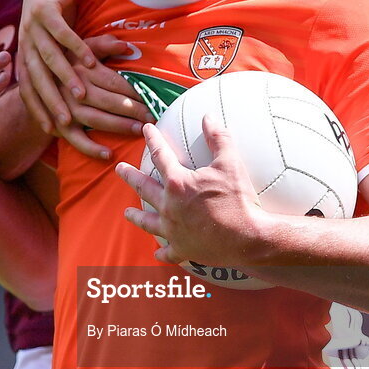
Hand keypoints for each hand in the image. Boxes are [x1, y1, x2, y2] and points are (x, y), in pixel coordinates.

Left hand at [17, 0, 95, 133]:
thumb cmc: (57, 16)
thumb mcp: (55, 45)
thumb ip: (59, 69)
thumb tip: (71, 101)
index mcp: (25, 55)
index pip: (28, 89)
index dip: (38, 109)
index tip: (53, 131)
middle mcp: (24, 43)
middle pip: (37, 78)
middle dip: (51, 101)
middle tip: (66, 123)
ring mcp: (32, 25)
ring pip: (49, 57)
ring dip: (65, 77)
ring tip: (82, 95)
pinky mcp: (44, 9)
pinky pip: (62, 33)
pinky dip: (77, 48)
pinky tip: (93, 62)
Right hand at [52, 36, 151, 159]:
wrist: (35, 77)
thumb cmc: (67, 60)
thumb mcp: (82, 47)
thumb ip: (105, 45)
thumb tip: (127, 46)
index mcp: (82, 69)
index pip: (113, 81)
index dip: (134, 91)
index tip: (150, 97)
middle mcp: (73, 89)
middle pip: (108, 101)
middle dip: (132, 110)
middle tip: (151, 117)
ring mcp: (65, 108)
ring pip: (95, 119)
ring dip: (118, 126)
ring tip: (138, 130)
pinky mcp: (58, 125)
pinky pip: (75, 139)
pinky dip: (91, 148)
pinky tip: (108, 154)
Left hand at [116, 114, 266, 267]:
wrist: (248, 238)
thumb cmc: (239, 200)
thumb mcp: (230, 163)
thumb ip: (218, 138)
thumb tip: (208, 116)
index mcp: (177, 183)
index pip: (160, 155)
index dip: (153, 140)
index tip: (146, 129)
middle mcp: (169, 207)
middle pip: (144, 188)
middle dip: (130, 176)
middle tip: (119, 169)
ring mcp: (173, 230)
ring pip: (148, 222)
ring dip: (136, 216)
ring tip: (127, 213)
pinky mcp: (183, 249)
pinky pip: (168, 252)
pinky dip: (161, 252)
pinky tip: (157, 252)